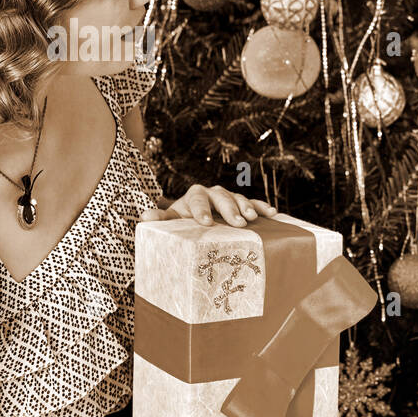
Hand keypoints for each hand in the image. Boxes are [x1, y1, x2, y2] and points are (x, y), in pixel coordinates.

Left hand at [140, 184, 277, 226]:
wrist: (196, 222)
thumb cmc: (182, 223)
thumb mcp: (171, 221)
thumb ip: (160, 219)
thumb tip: (144, 216)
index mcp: (194, 196)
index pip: (197, 199)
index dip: (201, 210)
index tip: (205, 222)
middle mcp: (213, 193)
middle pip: (222, 197)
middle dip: (230, 209)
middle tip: (238, 223)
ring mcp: (230, 198)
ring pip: (239, 198)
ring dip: (246, 207)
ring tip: (252, 219)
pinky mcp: (243, 205)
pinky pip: (254, 204)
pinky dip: (262, 207)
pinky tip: (272, 214)